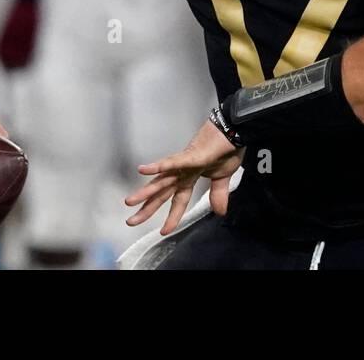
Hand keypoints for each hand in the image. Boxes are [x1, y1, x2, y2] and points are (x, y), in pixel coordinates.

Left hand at [124, 120, 243, 234]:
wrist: (234, 131)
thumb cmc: (228, 149)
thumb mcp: (223, 177)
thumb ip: (218, 194)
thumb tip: (220, 213)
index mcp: (190, 177)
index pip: (178, 201)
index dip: (172, 217)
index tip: (163, 232)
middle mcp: (182, 172)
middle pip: (162, 193)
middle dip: (147, 208)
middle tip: (130, 222)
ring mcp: (183, 163)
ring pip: (161, 180)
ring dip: (145, 192)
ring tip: (129, 202)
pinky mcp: (190, 155)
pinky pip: (172, 162)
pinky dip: (158, 166)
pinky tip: (143, 170)